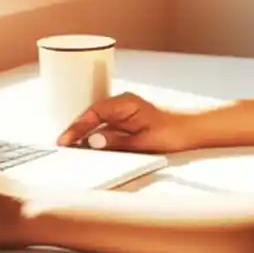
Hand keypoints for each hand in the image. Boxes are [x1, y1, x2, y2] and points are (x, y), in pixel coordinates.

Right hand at [56, 92, 201, 153]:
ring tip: (70, 149)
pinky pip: (106, 127)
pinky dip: (96, 137)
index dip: (76, 126)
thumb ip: (116, 141)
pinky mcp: (127, 121)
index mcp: (125, 103)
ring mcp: (124, 112)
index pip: (93, 112)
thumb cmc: (172, 132)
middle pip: (91, 115)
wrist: (192, 130)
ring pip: (97, 122)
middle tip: (61, 146)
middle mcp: (122, 104)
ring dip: (85, 134)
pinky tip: (90, 148)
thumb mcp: (143, 141)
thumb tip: (92, 141)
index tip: (64, 140)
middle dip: (76, 130)